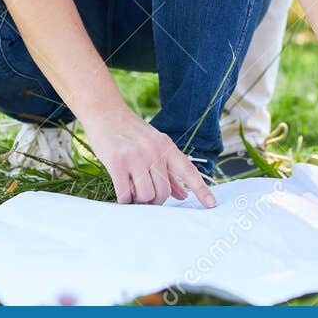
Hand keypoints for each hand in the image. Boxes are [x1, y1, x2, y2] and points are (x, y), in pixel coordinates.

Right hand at [81, 109, 215, 208]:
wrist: (106, 112)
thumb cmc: (131, 132)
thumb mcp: (154, 145)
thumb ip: (169, 171)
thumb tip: (183, 195)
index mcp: (167, 146)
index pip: (188, 171)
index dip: (201, 189)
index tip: (212, 205)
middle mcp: (154, 151)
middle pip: (163, 192)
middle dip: (154, 200)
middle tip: (145, 196)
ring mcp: (136, 156)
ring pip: (145, 196)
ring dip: (138, 200)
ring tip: (131, 188)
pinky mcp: (117, 162)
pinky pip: (125, 194)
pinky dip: (124, 199)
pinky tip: (121, 191)